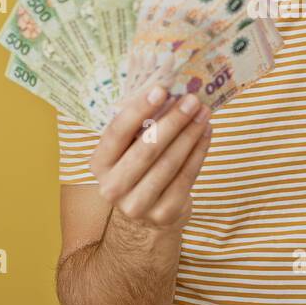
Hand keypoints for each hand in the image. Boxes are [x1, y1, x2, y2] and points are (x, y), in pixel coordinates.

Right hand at [90, 86, 212, 231]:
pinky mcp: (163, 214)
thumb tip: (170, 92)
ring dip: (190, 134)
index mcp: (99, 164)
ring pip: (169, 163)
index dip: (139, 110)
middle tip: (192, 100)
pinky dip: (198, 152)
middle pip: (146, 149)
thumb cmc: (139, 168)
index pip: (117, 133)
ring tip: (203, 114)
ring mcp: (137, 205)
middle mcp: (112, 188)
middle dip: (173, 121)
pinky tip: (206, 133)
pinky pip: (186, 178)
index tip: (161, 90)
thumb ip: (140, 126)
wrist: (147, 213)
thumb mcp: (129, 148)